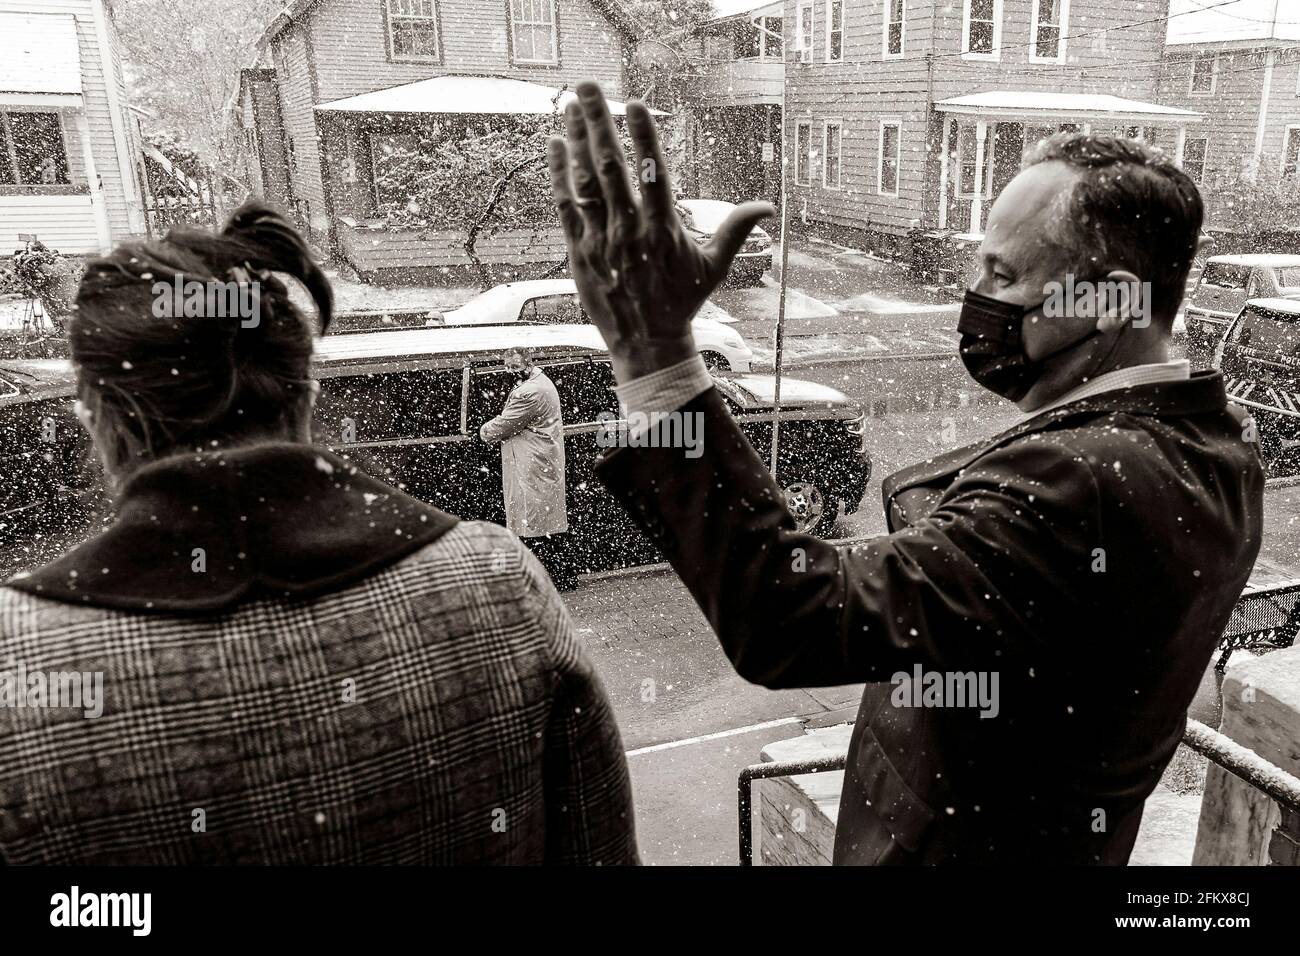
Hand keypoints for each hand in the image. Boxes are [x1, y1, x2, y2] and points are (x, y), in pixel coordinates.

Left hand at [548, 81, 773, 382]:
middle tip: (589, 85)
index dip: (644, 135)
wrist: (647, 344)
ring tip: (571, 104)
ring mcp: (601, 240)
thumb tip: (768, 208)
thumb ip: (736, 230)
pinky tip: (556, 144)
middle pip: (612, 166)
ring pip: (585, 181)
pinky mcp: (579, 251)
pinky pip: (565, 206)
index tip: (635, 103)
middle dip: (600, 122)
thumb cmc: (682, 303)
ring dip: (577, 139)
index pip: (653, 172)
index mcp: (664, 229)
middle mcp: (630, 230)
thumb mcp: (714, 267)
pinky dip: (559, 175)